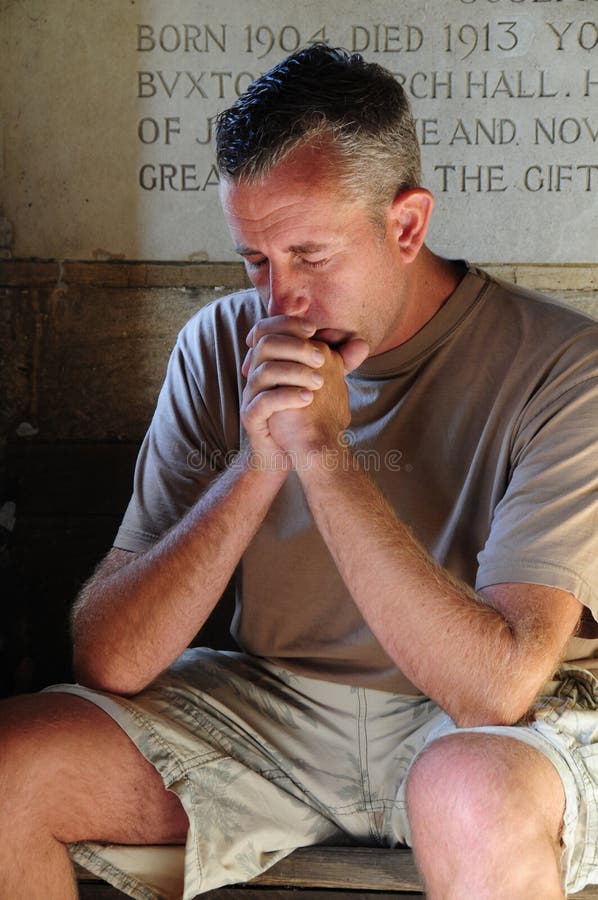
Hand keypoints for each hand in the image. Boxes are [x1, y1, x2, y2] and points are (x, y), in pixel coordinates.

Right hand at [241, 315, 367, 466]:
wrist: (293, 451)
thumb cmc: (306, 415)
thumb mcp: (324, 386)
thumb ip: (339, 364)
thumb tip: (363, 344)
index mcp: (270, 362)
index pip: (269, 328)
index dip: (289, 323)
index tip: (314, 330)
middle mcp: (256, 375)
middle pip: (265, 345)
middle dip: (295, 347)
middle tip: (321, 358)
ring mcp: (251, 396)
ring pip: (264, 372)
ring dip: (294, 372)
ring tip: (319, 383)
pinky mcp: (251, 417)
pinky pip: (262, 402)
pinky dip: (286, 397)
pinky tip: (308, 398)